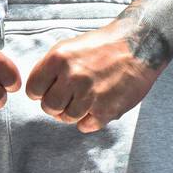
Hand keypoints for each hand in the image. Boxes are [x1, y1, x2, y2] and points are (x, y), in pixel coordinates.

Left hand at [26, 21, 163, 132]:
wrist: (138, 46)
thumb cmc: (104, 45)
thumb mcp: (70, 46)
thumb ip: (51, 67)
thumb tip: (39, 89)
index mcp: (59, 59)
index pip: (33, 88)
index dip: (40, 92)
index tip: (48, 91)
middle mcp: (72, 77)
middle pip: (48, 107)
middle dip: (55, 105)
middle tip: (67, 98)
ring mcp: (89, 95)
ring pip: (66, 118)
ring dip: (73, 112)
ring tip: (84, 100)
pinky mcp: (106, 110)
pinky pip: (85, 126)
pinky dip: (89, 120)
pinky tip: (96, 106)